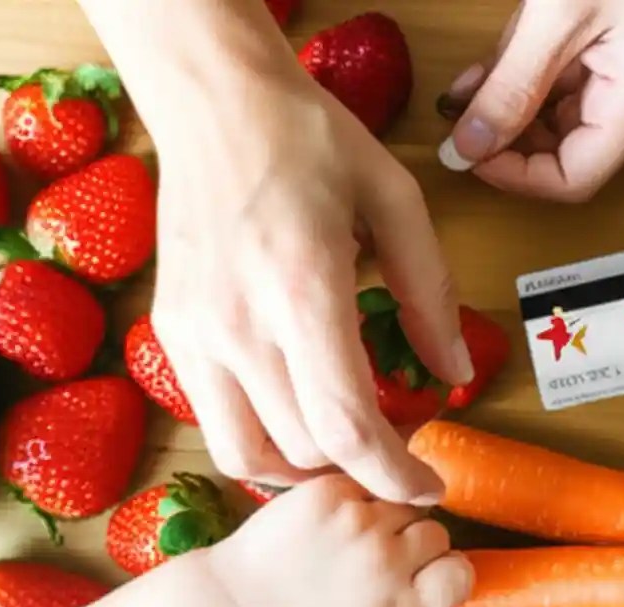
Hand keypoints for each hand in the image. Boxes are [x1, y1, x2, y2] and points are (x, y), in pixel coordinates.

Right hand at [108, 0, 470, 503]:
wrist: (213, 103)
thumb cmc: (309, 140)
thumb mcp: (395, 200)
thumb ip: (429, 293)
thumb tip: (453, 373)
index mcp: (301, 288)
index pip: (344, 426)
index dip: (391, 474)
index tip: (425, 486)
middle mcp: (236, 325)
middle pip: (304, 449)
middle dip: (360, 465)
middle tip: (397, 440)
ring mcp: (193, 334)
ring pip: (247, 455)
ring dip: (304, 468)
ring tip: (343, 445)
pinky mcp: (171, 333)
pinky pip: (216, 422)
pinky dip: (262, 440)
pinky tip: (296, 410)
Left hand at [207, 475, 474, 606]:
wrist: (244, 606)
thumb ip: (410, 606)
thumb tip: (444, 570)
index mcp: (397, 603)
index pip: (458, 573)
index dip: (449, 568)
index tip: (431, 569)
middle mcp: (382, 560)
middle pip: (434, 530)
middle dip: (414, 538)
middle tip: (381, 551)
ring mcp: (355, 521)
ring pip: (400, 500)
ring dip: (384, 513)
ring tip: (351, 534)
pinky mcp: (328, 492)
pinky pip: (364, 483)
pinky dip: (353, 496)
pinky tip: (329, 518)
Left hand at [439, 0, 623, 201]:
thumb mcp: (554, 16)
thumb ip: (510, 88)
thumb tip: (469, 148)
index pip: (574, 178)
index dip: (515, 177)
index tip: (465, 153)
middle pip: (568, 149)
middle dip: (507, 135)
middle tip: (456, 116)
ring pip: (563, 113)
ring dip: (511, 103)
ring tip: (469, 81)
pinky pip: (572, 78)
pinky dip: (530, 74)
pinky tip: (496, 59)